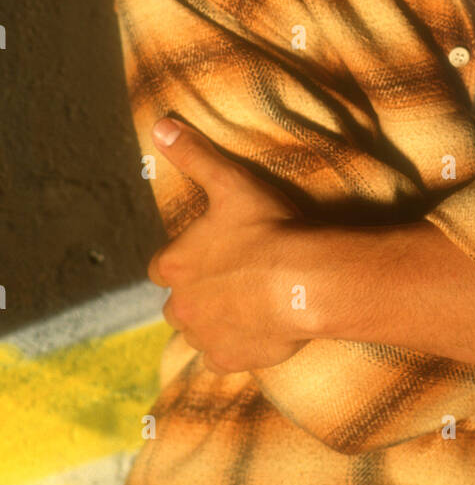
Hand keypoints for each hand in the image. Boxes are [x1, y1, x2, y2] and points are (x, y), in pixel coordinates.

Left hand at [147, 117, 319, 374]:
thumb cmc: (268, 227)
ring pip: (196, 332)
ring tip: (243, 306)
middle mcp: (181, 306)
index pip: (163, 266)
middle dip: (195, 295)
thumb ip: (194, 154)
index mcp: (175, 264)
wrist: (304, 281)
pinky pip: (220, 359)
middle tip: (229, 279)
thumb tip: (160, 124)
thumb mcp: (229, 182)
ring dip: (211, 322)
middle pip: (176, 304)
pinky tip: (254, 332)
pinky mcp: (230, 360)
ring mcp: (205, 337)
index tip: (209, 253)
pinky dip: (232, 348)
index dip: (184, 259)